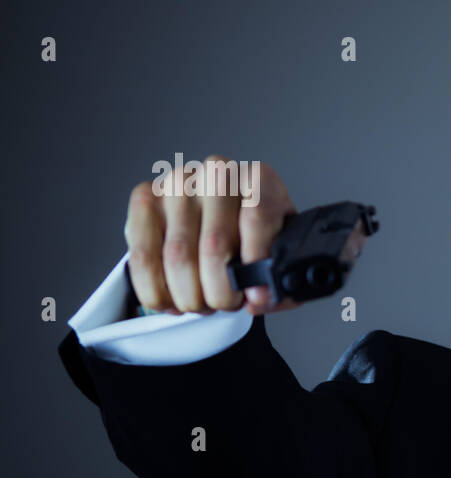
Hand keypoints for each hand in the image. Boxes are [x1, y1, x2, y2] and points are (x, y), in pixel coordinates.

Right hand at [124, 156, 300, 317]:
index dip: (256, 264)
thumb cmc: (254, 235)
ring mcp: (177, 182)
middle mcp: (217, 172)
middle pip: (215, 244)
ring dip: (190, 295)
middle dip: (220, 290)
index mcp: (259, 179)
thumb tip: (258, 298)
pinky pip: (143, 256)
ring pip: (178, 256)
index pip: (257, 217)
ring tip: (202, 304)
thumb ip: (278, 278)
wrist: (223, 214)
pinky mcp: (145, 198)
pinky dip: (157, 290)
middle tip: (225, 305)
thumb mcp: (280, 251)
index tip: (255, 297)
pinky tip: (172, 300)